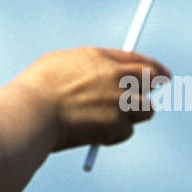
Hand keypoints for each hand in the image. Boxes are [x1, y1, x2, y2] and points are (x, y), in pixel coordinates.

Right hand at [8, 47, 170, 150]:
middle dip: (155, 86)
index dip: (152, 66)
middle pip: (153, 78)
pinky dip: (114, 134)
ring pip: (146, 109)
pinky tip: (92, 132)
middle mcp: (114, 75)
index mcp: (100, 57)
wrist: (31, 113)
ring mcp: (118, 100)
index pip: (136, 58)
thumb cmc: (36, 89)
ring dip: (133, 114)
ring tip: (108, 118)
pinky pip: (126, 131)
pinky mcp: (117, 125)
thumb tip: (102, 74)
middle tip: (150, 94)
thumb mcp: (60, 64)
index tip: (159, 74)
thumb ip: (88, 67)